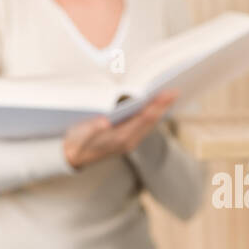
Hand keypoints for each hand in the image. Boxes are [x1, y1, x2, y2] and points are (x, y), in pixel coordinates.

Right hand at [63, 88, 178, 169]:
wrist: (73, 157)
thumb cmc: (77, 142)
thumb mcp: (80, 135)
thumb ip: (92, 129)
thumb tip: (104, 121)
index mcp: (119, 138)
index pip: (143, 119)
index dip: (156, 105)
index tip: (166, 94)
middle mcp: (128, 142)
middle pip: (151, 121)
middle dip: (163, 106)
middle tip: (175, 91)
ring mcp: (129, 142)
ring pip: (150, 125)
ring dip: (160, 111)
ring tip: (170, 97)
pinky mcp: (127, 140)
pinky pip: (145, 127)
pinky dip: (153, 116)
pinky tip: (157, 108)